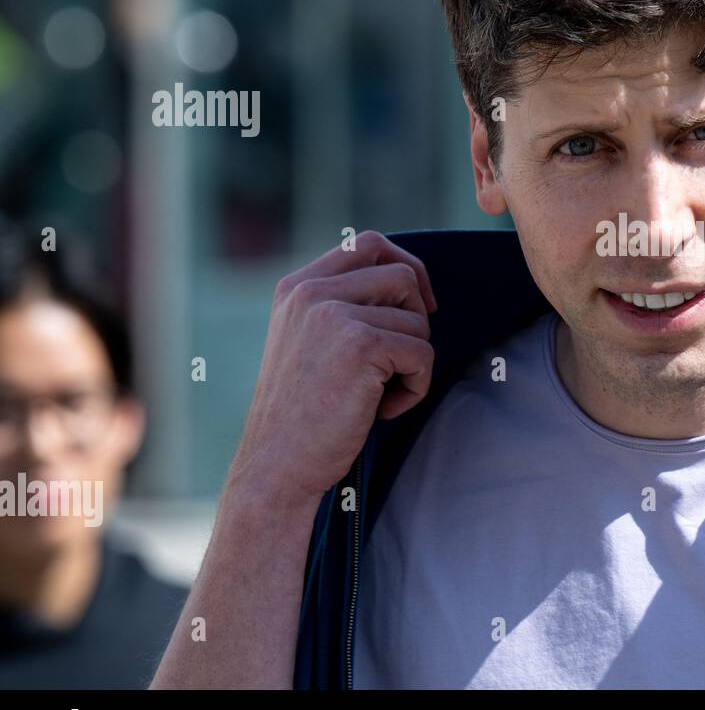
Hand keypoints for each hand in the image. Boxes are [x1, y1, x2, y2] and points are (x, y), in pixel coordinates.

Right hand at [230, 230, 436, 500]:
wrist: (277, 466)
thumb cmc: (302, 413)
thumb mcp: (308, 343)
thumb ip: (343, 308)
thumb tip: (411, 287)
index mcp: (297, 287)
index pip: (367, 244)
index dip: (406, 266)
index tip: (418, 305)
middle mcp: (311, 292)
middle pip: (401, 274)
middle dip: (418, 316)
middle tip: (402, 358)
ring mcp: (334, 315)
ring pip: (417, 320)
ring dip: (413, 362)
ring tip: (379, 395)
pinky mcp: (361, 345)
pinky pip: (422, 353)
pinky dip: (416, 387)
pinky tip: (382, 410)